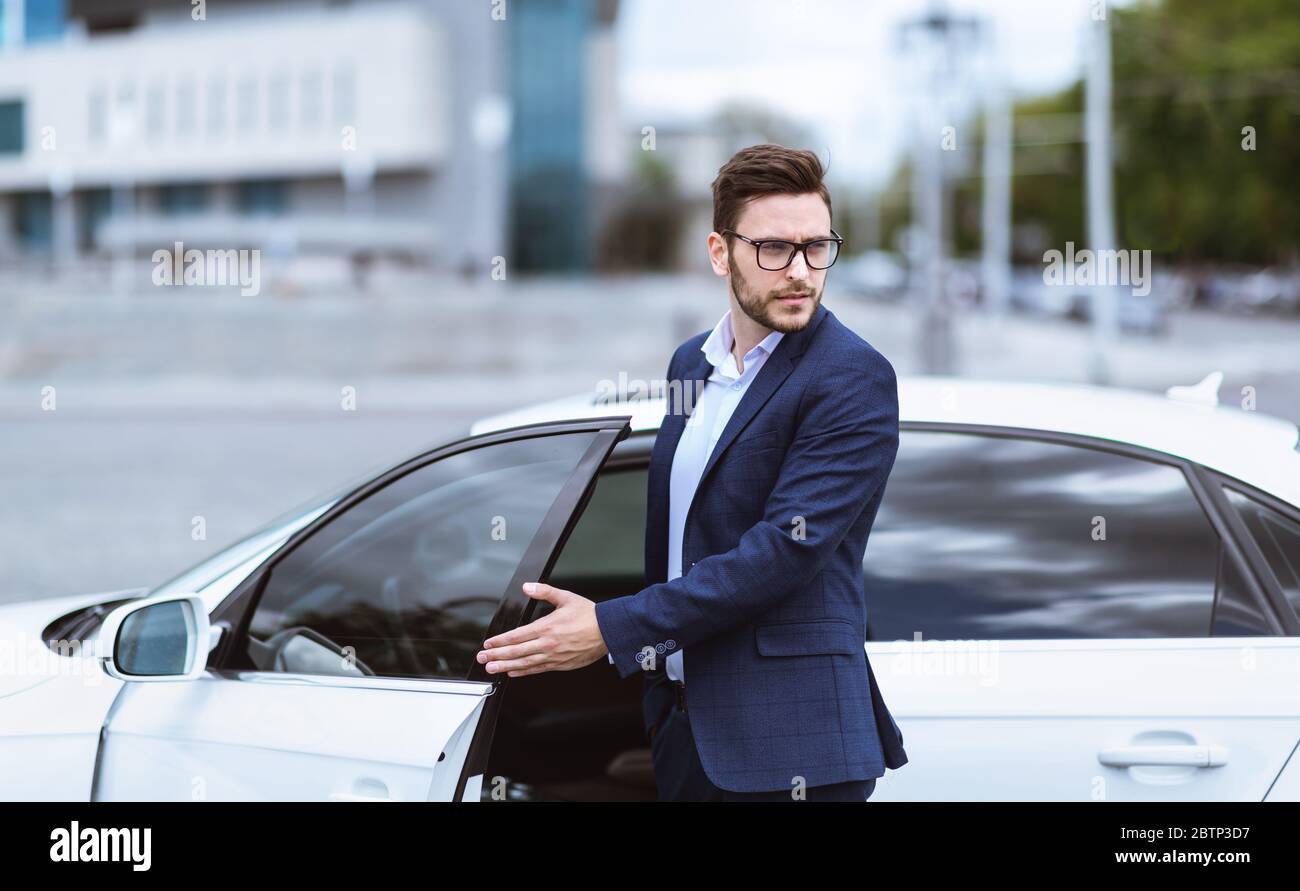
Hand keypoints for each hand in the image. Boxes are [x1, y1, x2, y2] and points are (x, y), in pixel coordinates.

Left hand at [477, 582, 608, 676]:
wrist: (609, 631)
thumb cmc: (589, 615)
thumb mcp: (566, 597)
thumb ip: (544, 591)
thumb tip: (527, 586)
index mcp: (547, 626)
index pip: (517, 635)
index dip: (500, 640)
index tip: (488, 644)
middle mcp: (548, 644)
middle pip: (516, 652)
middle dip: (497, 655)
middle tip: (482, 659)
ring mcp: (554, 656)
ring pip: (525, 663)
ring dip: (506, 666)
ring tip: (492, 669)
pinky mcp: (560, 664)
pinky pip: (538, 669)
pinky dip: (524, 672)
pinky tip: (513, 673)